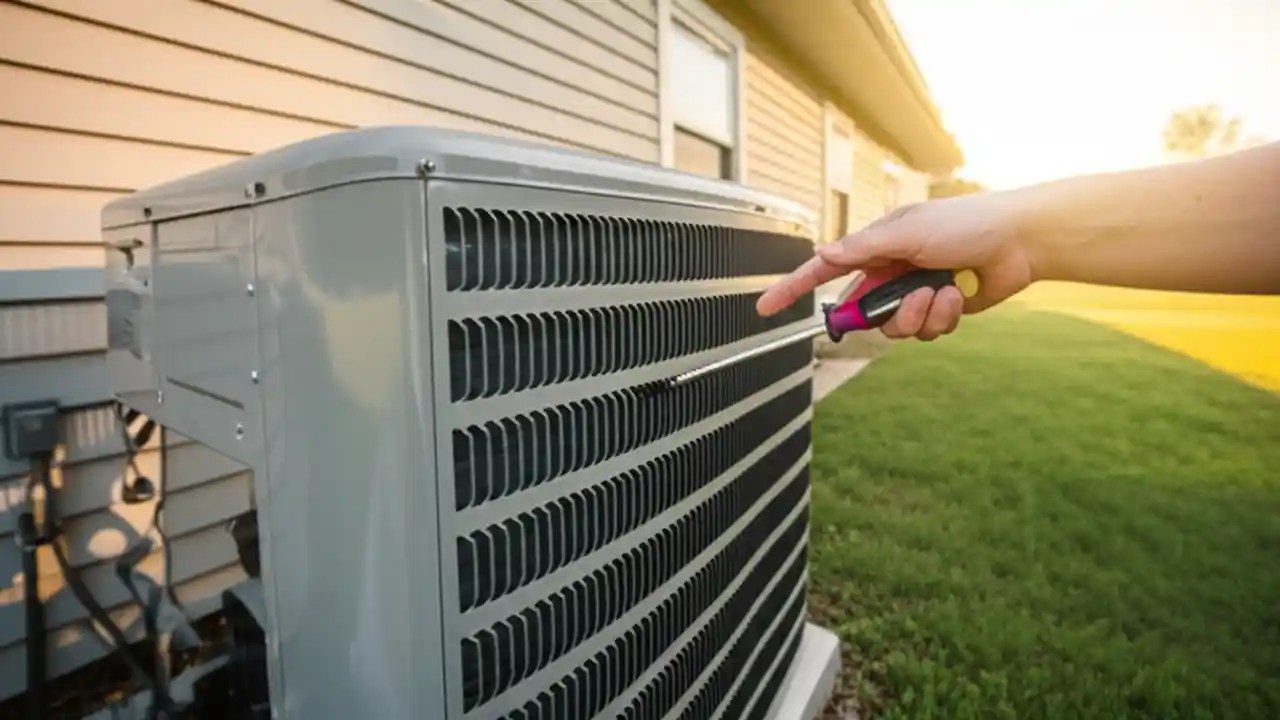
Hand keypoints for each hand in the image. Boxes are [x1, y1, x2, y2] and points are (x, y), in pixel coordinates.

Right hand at [756, 191, 1039, 339]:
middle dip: (886, 314)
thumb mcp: (906, 232)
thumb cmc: (965, 224)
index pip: (825, 271)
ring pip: (895, 328)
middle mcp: (892, 271)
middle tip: (909, 297)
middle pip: (863, 313)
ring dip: (919, 315)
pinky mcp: (940, 310)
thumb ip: (862, 249)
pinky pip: (926, 331)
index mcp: (877, 248)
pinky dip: (942, 317)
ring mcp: (915, 292)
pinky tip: (959, 296)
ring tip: (942, 292)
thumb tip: (822, 252)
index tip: (766, 308)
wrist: (1020, 240)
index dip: (794, 289)